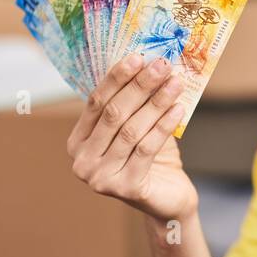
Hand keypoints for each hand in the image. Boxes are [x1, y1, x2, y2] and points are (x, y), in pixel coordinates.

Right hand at [67, 54, 198, 223]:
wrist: (167, 199)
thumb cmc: (150, 160)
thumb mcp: (136, 127)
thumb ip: (133, 103)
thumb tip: (148, 63)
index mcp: (77, 142)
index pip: (95, 102)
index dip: (116, 78)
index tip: (137, 57)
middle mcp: (82, 161)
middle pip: (113, 114)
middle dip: (139, 86)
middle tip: (161, 65)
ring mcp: (101, 178)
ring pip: (131, 130)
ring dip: (156, 102)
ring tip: (175, 83)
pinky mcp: (125, 188)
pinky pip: (147, 148)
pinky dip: (164, 125)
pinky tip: (178, 109)